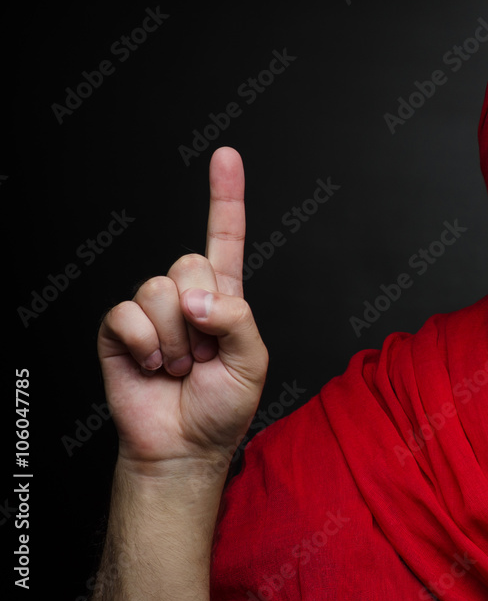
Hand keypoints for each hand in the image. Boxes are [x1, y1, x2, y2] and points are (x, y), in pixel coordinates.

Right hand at [98, 147, 267, 474]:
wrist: (185, 446)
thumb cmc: (223, 405)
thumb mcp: (253, 360)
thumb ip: (238, 319)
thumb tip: (197, 298)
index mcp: (224, 297)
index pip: (224, 237)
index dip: (225, 196)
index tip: (225, 155)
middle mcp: (187, 296)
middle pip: (188, 263)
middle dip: (201, 314)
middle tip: (203, 353)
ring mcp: (152, 311)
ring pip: (159, 289)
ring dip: (175, 338)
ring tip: (180, 366)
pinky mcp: (121, 331)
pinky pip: (128, 314)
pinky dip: (146, 345)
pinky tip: (153, 366)